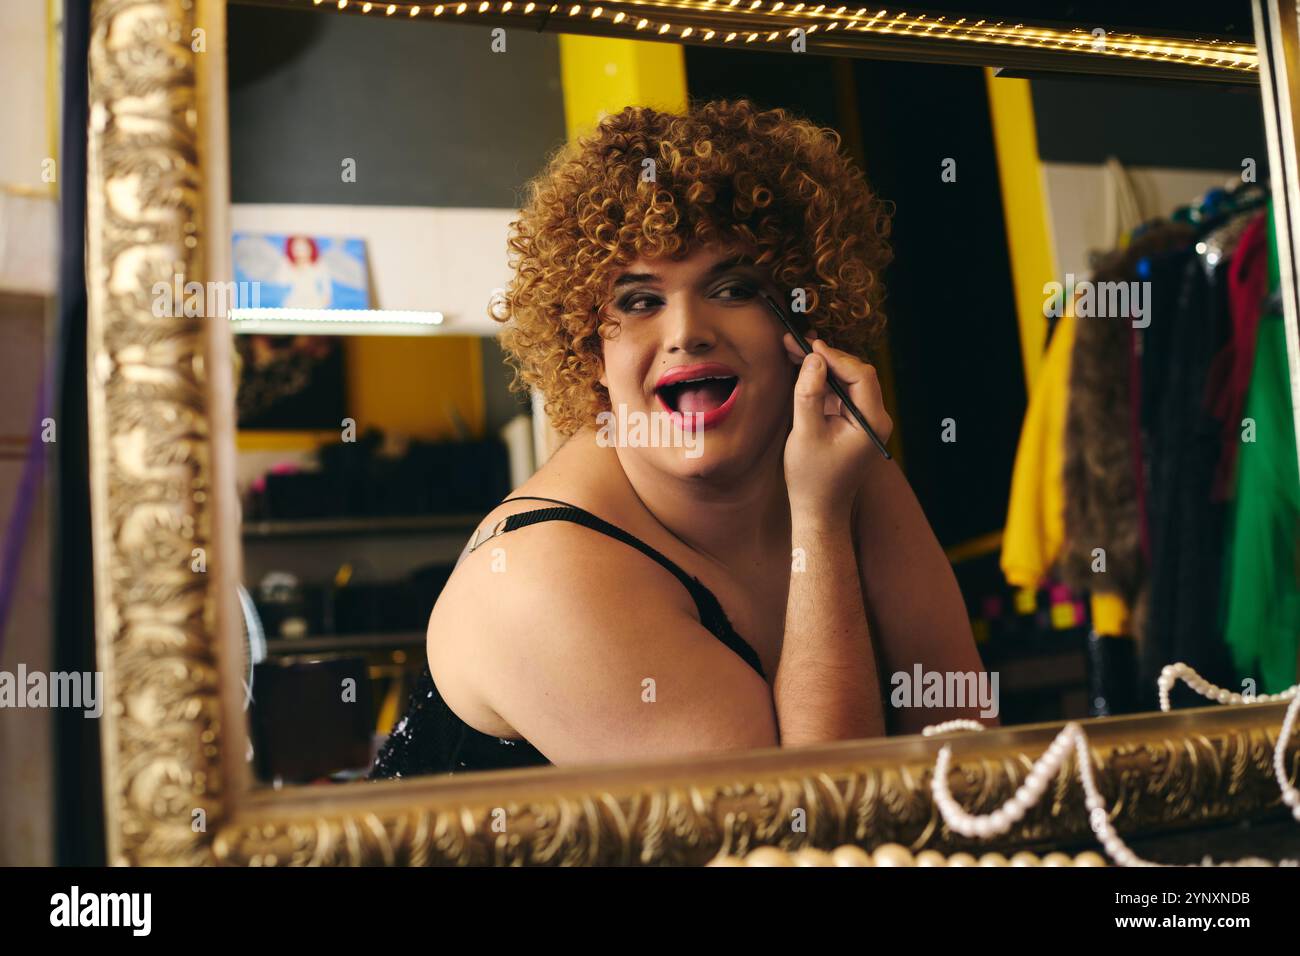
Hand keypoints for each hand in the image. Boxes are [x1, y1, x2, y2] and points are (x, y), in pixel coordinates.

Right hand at [782, 331, 891, 523]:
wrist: (819, 510)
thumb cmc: (812, 478)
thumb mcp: (806, 434)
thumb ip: (809, 394)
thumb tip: (812, 359)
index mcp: (872, 422)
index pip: (860, 375)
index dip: (834, 357)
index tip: (808, 346)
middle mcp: (875, 418)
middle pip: (856, 374)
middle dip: (826, 358)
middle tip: (795, 343)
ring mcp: (865, 421)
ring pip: (846, 381)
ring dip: (821, 368)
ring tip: (793, 351)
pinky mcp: (852, 424)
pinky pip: (839, 395)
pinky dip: (821, 383)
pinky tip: (801, 371)